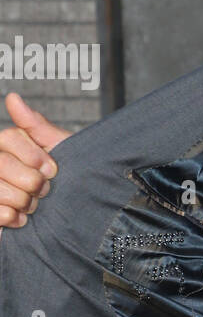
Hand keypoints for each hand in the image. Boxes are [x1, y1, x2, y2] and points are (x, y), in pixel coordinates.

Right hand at [0, 92, 71, 235]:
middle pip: (1, 164)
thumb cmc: (71, 175)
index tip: (52, 169)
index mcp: (8, 144)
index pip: (9, 137)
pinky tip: (22, 218)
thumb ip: (36, 125)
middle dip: (31, 181)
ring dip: (23, 201)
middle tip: (45, 189)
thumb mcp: (60, 148)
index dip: (33, 155)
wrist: (81, 211)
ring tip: (34, 204)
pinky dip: (12, 218)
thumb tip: (13, 98)